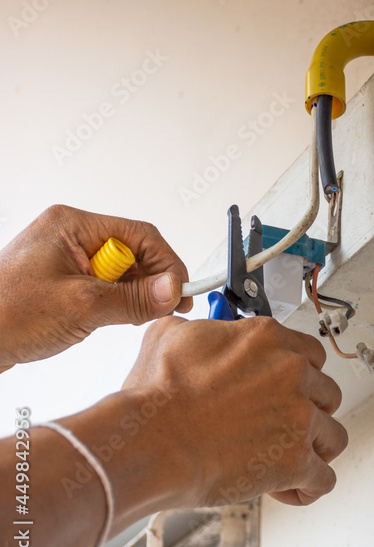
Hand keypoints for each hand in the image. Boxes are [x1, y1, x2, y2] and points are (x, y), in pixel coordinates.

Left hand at [0, 204, 192, 369]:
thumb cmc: (6, 315)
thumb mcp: (81, 307)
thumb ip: (134, 299)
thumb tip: (174, 291)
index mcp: (72, 226)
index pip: (141, 235)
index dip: (167, 264)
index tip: (182, 292)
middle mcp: (70, 237)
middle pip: (134, 253)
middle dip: (150, 282)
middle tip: (164, 309)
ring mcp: (66, 260)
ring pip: (121, 273)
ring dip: (130, 296)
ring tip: (126, 318)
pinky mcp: (63, 282)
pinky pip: (104, 288)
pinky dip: (114, 304)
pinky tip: (108, 320)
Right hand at [121, 316, 346, 507]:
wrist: (149, 442)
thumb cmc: (155, 398)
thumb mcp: (168, 337)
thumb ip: (198, 328)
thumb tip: (194, 328)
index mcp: (267, 340)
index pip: (311, 355)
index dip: (298, 378)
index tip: (284, 392)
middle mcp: (292, 373)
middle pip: (327, 395)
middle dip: (307, 413)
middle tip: (280, 428)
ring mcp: (299, 417)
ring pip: (334, 436)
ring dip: (315, 449)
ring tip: (289, 459)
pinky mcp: (296, 460)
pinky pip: (324, 479)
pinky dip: (308, 488)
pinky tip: (288, 489)